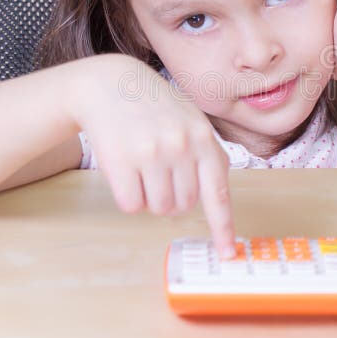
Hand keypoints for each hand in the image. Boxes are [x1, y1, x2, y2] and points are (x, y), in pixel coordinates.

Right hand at [70, 53, 235, 258]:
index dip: (223, 227)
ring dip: (150, 198)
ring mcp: (151, 153)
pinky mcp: (122, 161)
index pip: (218, 193)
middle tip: (160, 174)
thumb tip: (216, 198)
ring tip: (143, 168)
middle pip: (184, 206)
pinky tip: (126, 170)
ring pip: (158, 209)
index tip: (227, 253)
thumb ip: (207, 154)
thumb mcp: (191, 119)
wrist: (109, 84)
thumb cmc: (154, 106)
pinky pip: (132, 205)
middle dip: (173, 199)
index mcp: (203, 138)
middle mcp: (181, 146)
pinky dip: (129, 197)